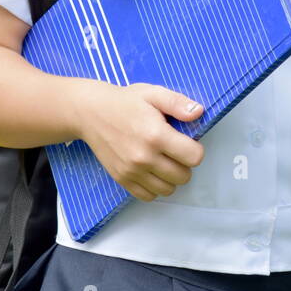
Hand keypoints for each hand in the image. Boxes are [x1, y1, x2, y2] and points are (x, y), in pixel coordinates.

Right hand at [75, 81, 205, 201]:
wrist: (91, 112)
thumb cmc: (124, 101)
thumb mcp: (153, 93)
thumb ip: (178, 103)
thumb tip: (199, 113)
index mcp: (156, 135)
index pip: (194, 157)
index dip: (195, 149)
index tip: (187, 141)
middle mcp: (144, 157)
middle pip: (184, 176)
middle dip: (185, 164)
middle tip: (175, 150)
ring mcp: (132, 171)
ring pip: (168, 190)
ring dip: (171, 177)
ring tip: (164, 160)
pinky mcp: (122, 179)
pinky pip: (148, 196)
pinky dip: (154, 187)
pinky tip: (152, 171)